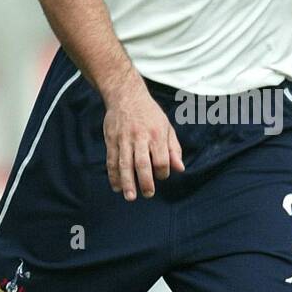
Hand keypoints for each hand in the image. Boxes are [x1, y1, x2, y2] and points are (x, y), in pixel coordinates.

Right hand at [102, 71, 184, 198]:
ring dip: (127, 182)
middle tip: (148, 194)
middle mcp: (140, 137)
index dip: (163, 172)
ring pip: (125, 164)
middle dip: (145, 182)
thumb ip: (174, 149)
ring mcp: (124, 139)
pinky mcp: (111, 140)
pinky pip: (111, 160)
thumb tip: (180, 169)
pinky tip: (116, 186)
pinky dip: (113, 175)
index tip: (161, 175)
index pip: (161, 159)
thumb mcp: (166, 127)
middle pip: (143, 164)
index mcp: (156, 134)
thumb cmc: (150, 114)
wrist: (126, 95)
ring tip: (130, 197)